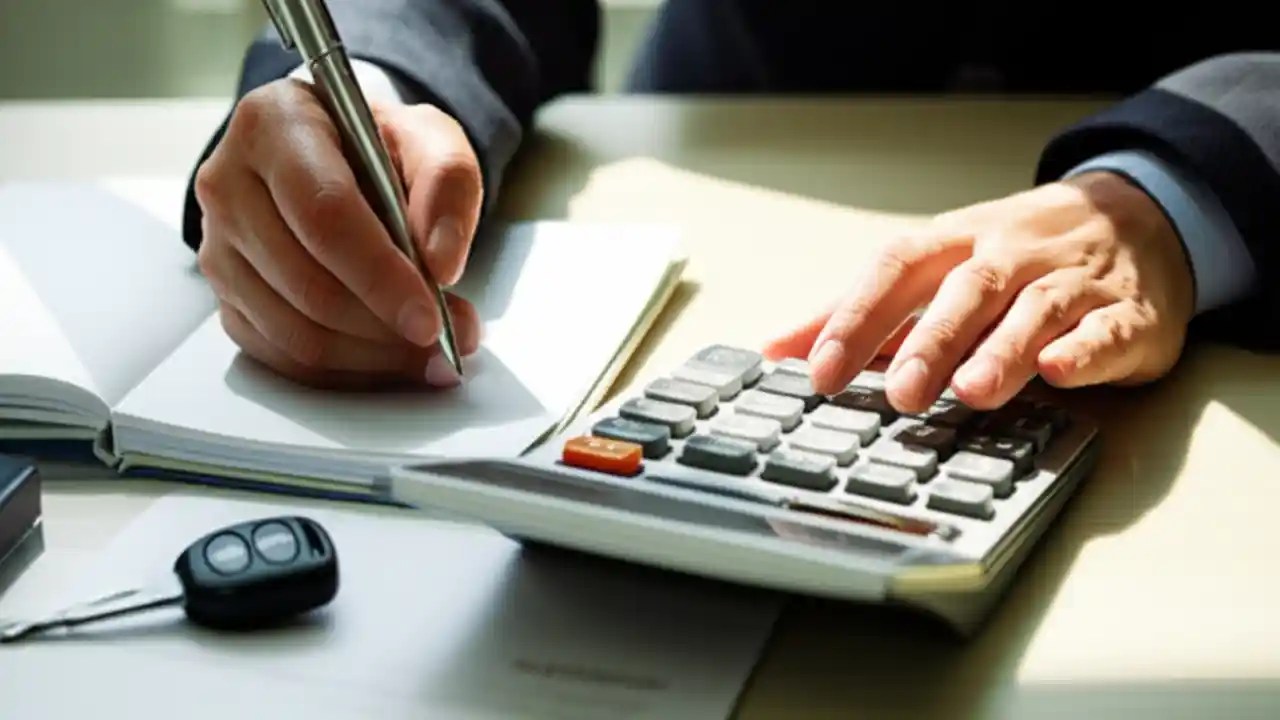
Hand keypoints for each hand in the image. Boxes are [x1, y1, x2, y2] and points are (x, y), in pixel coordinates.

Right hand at [193, 78, 482, 389]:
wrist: (335, 153)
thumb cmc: (377, 145)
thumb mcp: (430, 138)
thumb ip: (449, 185)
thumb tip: (442, 265)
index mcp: (276, 124)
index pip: (325, 215)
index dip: (380, 276)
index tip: (430, 319)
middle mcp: (229, 182)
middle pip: (307, 283)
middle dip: (386, 327)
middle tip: (450, 339)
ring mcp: (218, 244)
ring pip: (294, 330)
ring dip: (372, 356)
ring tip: (428, 352)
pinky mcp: (225, 293)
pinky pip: (281, 354)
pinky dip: (344, 369)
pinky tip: (388, 359)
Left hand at [765, 171, 1195, 411]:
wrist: (1135, 218)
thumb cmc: (1013, 255)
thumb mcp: (934, 268)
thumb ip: (859, 311)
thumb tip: (777, 349)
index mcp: (956, 242)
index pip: (898, 269)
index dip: (858, 316)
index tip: (819, 370)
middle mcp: (1011, 255)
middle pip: (968, 289)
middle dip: (932, 341)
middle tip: (900, 393)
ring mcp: (1072, 281)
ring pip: (1035, 309)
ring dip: (1003, 349)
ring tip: (973, 391)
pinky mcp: (1127, 314)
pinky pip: (1107, 329)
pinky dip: (1084, 351)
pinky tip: (1059, 370)